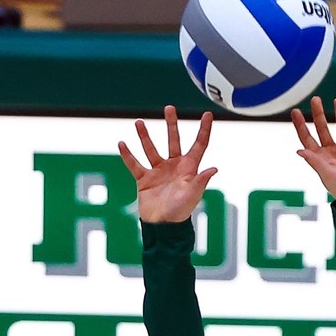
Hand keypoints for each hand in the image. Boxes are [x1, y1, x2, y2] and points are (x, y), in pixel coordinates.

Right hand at [118, 107, 217, 224]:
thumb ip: (200, 181)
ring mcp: (158, 171)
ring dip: (145, 136)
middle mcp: (174, 166)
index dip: (204, 129)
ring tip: (139, 122)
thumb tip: (214, 168)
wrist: (162, 226)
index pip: (199, 145)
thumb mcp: (192, 195)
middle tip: (169, 108)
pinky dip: (128, 155)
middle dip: (171, 124)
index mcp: (189, 168)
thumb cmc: (180, 212)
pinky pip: (134, 164)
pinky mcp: (144, 179)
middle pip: (173, 140)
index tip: (208, 114)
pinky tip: (122, 143)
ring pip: (151, 149)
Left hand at [291, 97, 335, 207]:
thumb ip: (314, 161)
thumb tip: (299, 151)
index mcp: (321, 159)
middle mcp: (333, 153)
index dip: (301, 126)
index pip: (308, 139)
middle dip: (319, 115)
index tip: (295, 111)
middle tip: (315, 99)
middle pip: (324, 129)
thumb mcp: (326, 175)